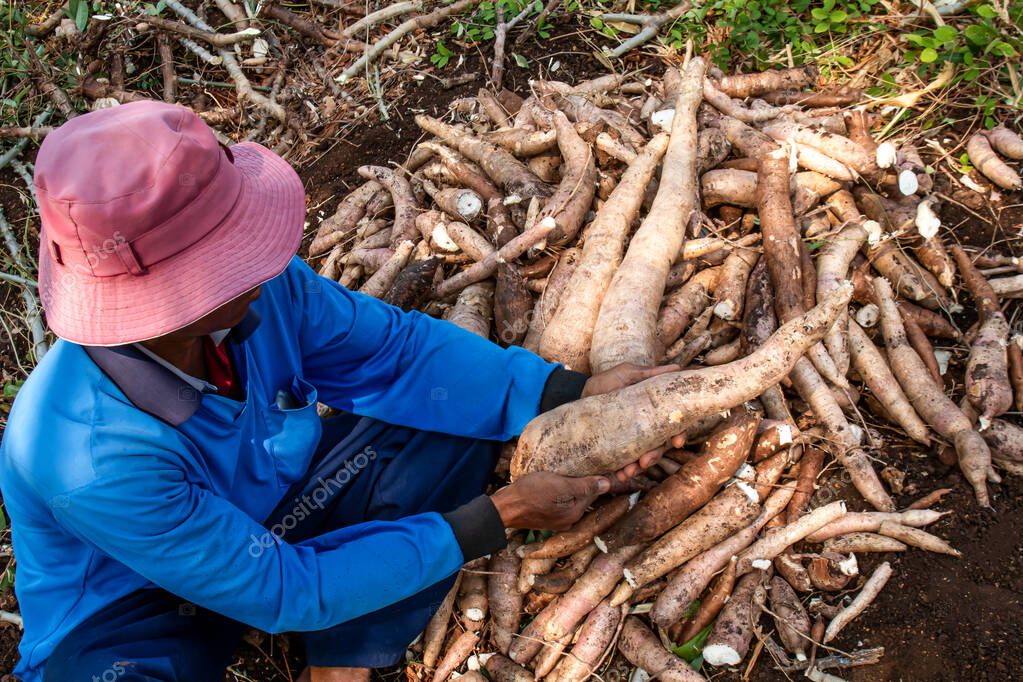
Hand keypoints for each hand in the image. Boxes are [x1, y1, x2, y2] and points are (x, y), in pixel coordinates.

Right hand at [490, 472, 611, 529]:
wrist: (504, 508)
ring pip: (575, 497)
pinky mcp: (548, 514)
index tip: (623, 468)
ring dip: (580, 485)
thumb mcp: (559, 485)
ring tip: (583, 469)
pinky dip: (568, 489)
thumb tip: (606, 484)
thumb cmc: (530, 494)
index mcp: (576, 512)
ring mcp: (559, 518)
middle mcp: (570, 518)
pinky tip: (564, 479)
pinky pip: (564, 499)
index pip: (598, 492)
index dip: (608, 478)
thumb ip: (583, 486)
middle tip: (605, 463)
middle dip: (595, 481)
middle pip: (587, 495)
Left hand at [582, 363, 684, 481]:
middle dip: (654, 457)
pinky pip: (623, 466)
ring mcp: (630, 442)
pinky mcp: (615, 451)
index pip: (672, 427)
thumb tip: (678, 368)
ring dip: (638, 468)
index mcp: (653, 414)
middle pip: (659, 448)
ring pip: (642, 460)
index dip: (678, 435)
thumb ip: (650, 374)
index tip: (676, 442)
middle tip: (644, 462)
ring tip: (628, 472)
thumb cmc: (605, 382)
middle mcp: (645, 430)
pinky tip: (618, 475)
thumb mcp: (627, 374)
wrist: (577, 393)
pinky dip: (622, 472)